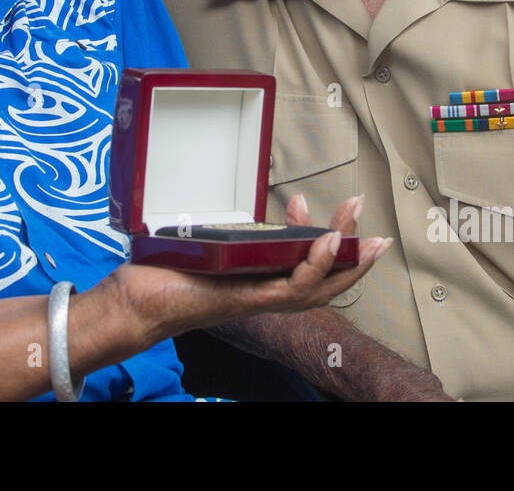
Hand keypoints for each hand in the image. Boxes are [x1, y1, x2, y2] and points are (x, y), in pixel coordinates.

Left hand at [102, 194, 389, 345]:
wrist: (137, 302)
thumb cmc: (164, 276)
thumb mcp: (210, 243)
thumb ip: (239, 232)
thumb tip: (262, 210)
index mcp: (260, 280)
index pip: (309, 270)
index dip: (331, 248)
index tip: (333, 216)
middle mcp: (266, 294)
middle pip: (325, 283)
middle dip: (355, 259)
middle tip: (376, 233)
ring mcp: (259, 299)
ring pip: (317, 287)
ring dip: (342, 258)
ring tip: (356, 229)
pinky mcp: (247, 300)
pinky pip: (291, 287)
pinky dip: (313, 266)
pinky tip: (325, 242)